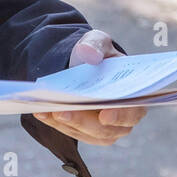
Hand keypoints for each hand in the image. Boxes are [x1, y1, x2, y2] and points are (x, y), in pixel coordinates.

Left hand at [32, 30, 147, 145]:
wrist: (83, 64)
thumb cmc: (98, 54)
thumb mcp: (97, 42)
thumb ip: (95, 46)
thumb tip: (90, 55)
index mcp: (134, 96)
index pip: (133, 111)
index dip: (121, 115)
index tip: (105, 115)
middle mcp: (123, 118)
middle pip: (106, 128)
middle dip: (83, 120)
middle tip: (63, 111)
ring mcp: (105, 129)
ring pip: (86, 133)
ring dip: (66, 123)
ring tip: (48, 110)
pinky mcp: (86, 132)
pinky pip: (71, 131)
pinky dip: (55, 122)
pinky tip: (42, 112)